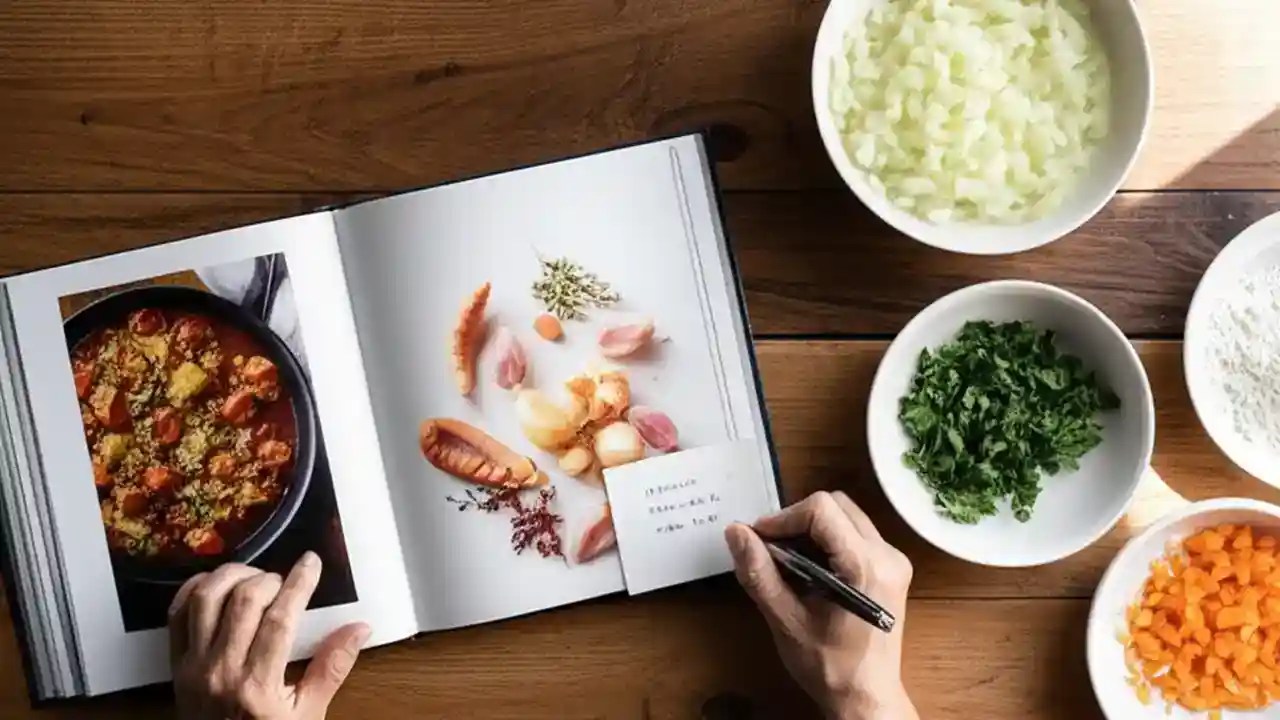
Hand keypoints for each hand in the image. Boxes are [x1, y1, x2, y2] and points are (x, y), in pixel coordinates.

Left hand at [169, 552, 370, 719]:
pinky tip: (219, 585)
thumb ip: (332, 668)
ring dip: (232, 576)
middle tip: (284, 581)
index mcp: (257, 686)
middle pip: (243, 601)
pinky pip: (177, 613)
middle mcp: (220, 671)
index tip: (310, 563)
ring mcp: (193, 666)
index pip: (280, 619)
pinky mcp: (175, 664)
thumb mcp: (308, 714)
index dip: (298, 584)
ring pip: (206, 598)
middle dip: (269, 578)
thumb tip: (359, 628)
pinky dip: (197, 589)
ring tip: (253, 578)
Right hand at [725, 491, 917, 719]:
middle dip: (796, 520)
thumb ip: (759, 573)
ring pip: (846, 515)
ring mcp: (894, 560)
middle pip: (836, 505)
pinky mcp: (891, 567)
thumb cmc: (828, 666)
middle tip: (770, 549)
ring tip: (787, 560)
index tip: (758, 538)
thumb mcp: (786, 621)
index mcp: (866, 566)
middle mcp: (888, 555)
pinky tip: (809, 569)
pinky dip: (827, 540)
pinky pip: (855, 533)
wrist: (866, 696)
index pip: (822, 510)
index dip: (783, 517)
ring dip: (811, 529)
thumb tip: (735, 532)